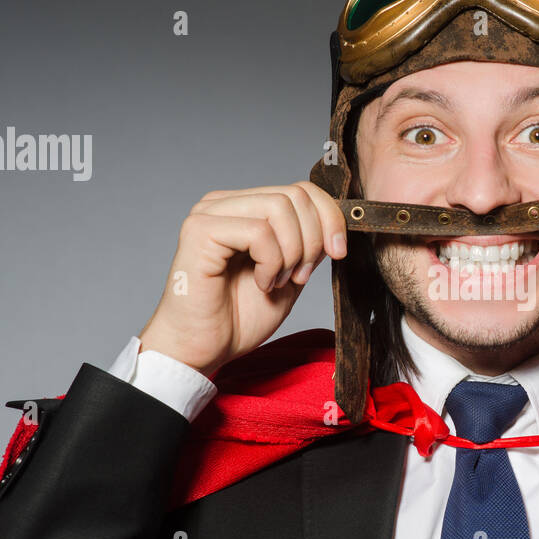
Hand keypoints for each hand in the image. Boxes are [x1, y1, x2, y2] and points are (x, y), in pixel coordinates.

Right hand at [138, 181, 346, 377]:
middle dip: (312, 240)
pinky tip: (261, 283)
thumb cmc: (239, 318)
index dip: (330, 217)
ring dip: (292, 252)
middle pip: (294, 195)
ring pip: (279, 208)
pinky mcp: (200, 231)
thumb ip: (308, 244)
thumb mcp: (290, 274)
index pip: (300, 189)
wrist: (203, 349)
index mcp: (245, 208)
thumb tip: (337, 221)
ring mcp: (209, 214)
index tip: (338, 253)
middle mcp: (224, 204)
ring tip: (278, 282)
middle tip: (299, 276)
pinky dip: (271, 262)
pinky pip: (258, 231)